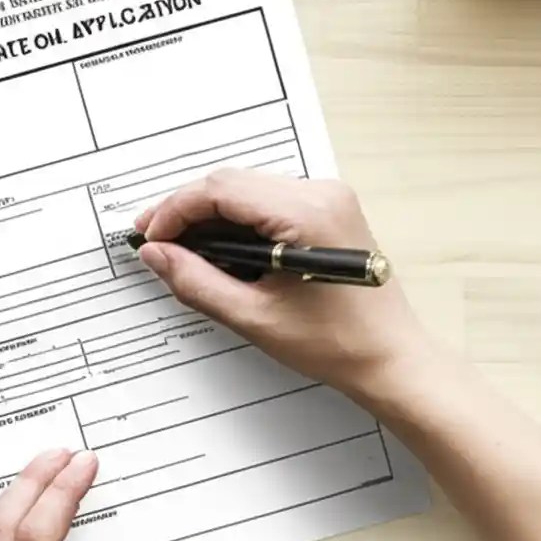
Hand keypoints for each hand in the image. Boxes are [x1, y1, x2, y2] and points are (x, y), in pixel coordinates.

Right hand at [134, 169, 433, 399]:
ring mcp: (329, 198)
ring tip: (183, 250)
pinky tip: (220, 248)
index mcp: (307, 214)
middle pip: (232, 183)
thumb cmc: (338, 343)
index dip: (175, 210)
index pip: (220, 190)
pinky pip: (269, 199)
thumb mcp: (254, 317)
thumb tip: (157, 255)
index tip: (150, 236)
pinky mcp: (330, 209)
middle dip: (188, 210)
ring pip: (248, 188)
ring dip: (211, 214)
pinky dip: (238, 219)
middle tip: (156, 242)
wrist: (390, 357)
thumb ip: (197, 281)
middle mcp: (322, 194)